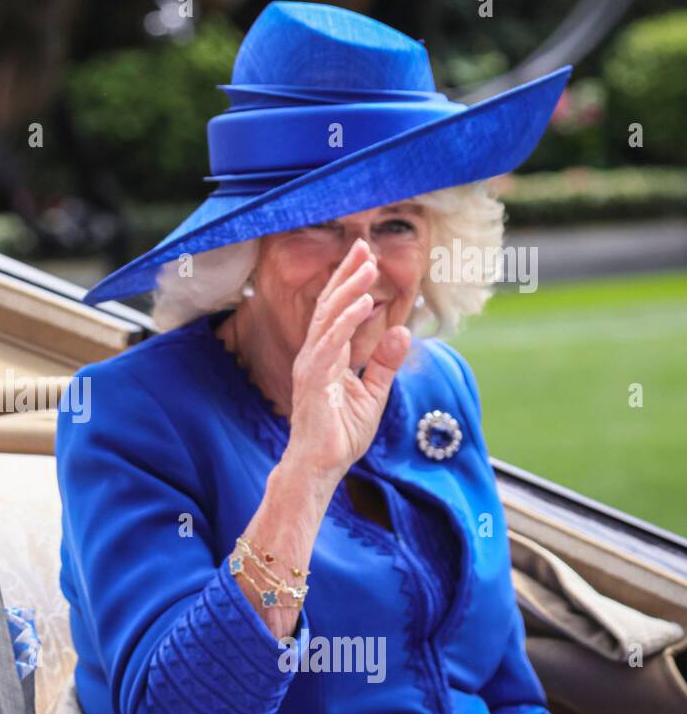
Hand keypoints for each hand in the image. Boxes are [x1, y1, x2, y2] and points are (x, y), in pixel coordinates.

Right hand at [283, 238, 410, 481]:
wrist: (319, 466)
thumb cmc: (339, 435)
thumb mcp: (373, 394)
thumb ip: (384, 363)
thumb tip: (402, 331)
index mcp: (326, 357)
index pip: (336, 312)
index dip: (350, 283)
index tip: (366, 258)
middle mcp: (315, 355)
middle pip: (329, 306)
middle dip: (347, 275)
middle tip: (364, 247)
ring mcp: (312, 366)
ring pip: (329, 319)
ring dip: (349, 290)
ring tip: (368, 267)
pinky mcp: (315, 380)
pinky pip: (332, 344)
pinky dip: (347, 322)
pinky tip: (365, 303)